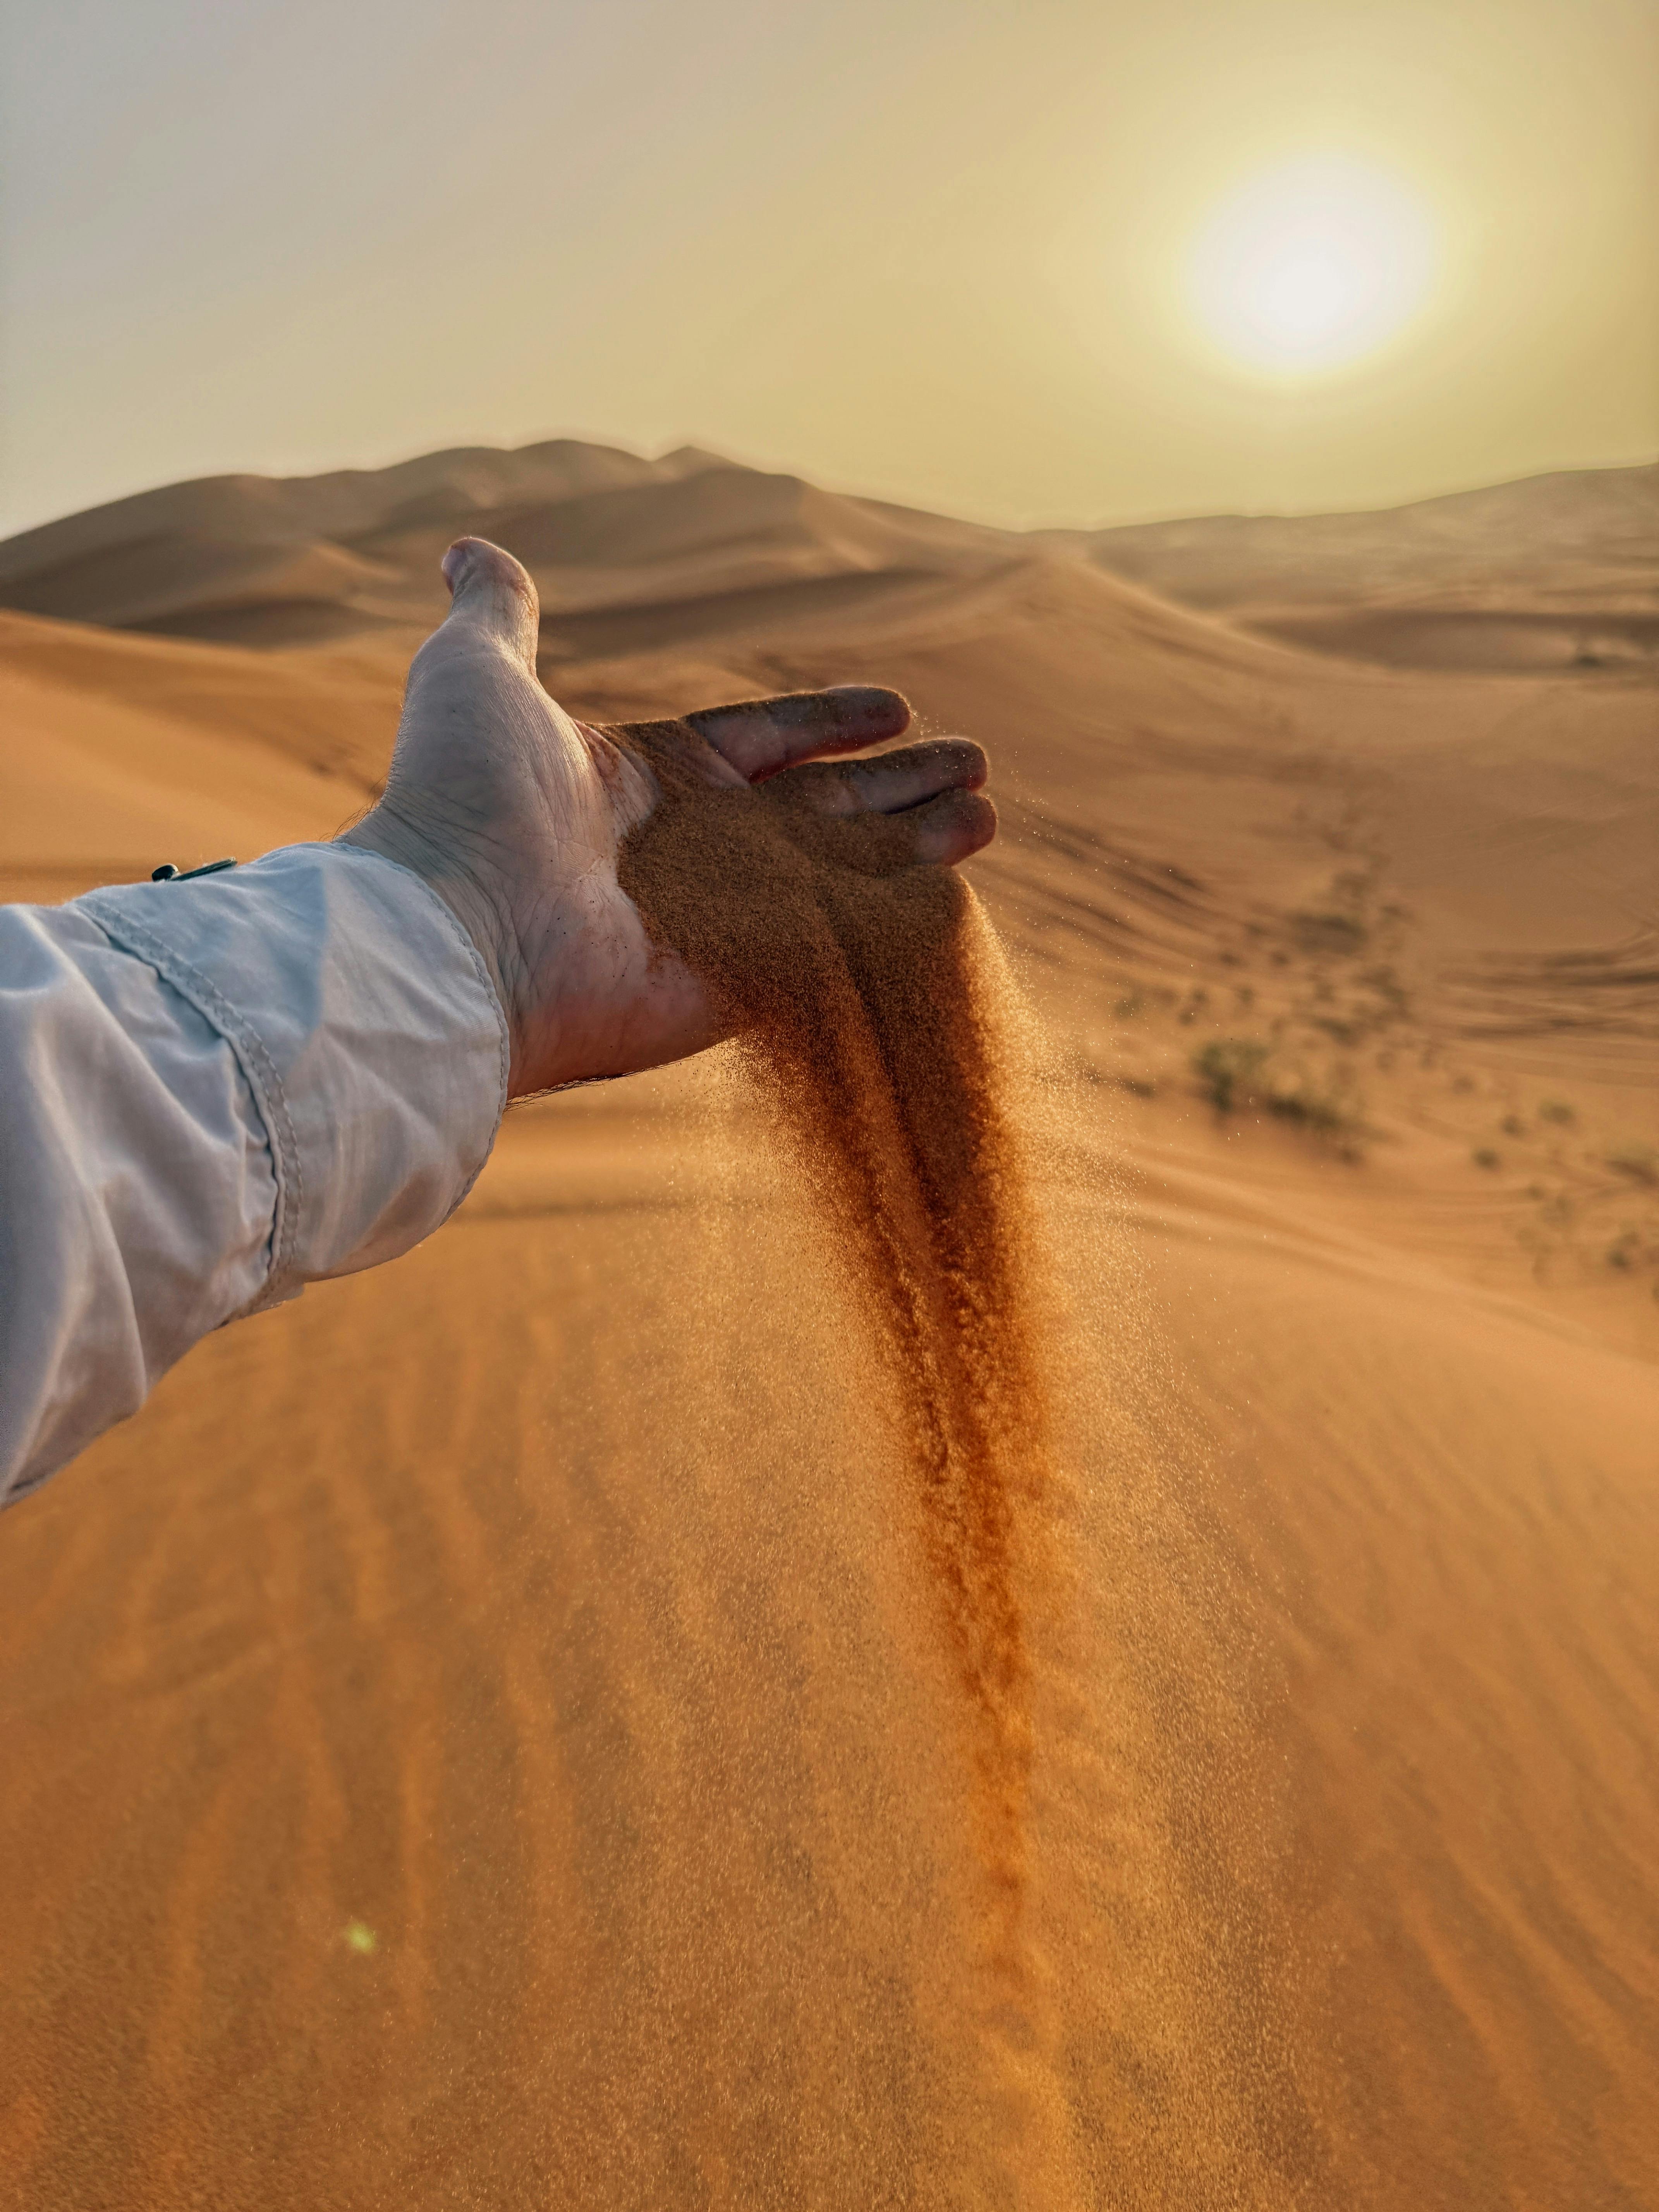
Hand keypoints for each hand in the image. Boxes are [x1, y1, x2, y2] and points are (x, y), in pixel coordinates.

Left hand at [339, 538, 995, 1097]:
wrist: (454, 928)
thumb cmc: (463, 798)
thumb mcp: (477, 677)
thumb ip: (497, 615)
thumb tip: (468, 546)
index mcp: (643, 779)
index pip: (761, 741)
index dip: (829, 724)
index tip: (894, 706)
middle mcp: (685, 853)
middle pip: (818, 809)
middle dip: (897, 786)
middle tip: (975, 764)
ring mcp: (714, 926)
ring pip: (839, 876)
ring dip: (915, 844)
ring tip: (985, 814)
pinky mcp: (732, 989)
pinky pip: (828, 950)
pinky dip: (888, 922)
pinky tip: (950, 893)